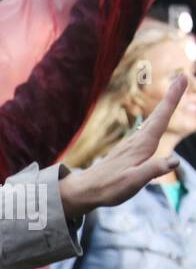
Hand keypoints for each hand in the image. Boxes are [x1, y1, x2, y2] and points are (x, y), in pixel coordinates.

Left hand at [59, 75, 187, 217]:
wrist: (85, 191)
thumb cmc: (109, 188)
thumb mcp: (132, 183)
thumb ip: (152, 170)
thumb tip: (175, 161)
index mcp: (141, 146)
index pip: (161, 120)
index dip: (172, 100)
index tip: (182, 79)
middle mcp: (137, 141)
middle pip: (157, 116)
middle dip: (171, 97)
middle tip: (182, 78)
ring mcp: (131, 145)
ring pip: (151, 122)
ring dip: (164, 107)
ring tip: (174, 92)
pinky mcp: (127, 150)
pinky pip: (146, 131)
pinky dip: (155, 120)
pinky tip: (155, 121)